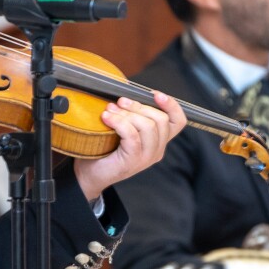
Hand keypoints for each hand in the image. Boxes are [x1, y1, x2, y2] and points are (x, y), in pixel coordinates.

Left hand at [73, 92, 187, 201]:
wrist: (91, 174)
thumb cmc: (105, 150)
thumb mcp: (124, 130)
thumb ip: (133, 116)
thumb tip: (127, 95)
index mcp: (159, 141)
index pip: (177, 122)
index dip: (171, 105)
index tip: (156, 94)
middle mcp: (157, 150)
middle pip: (160, 119)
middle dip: (139, 106)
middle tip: (120, 102)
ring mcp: (147, 157)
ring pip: (148, 126)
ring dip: (127, 113)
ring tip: (110, 111)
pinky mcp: (134, 160)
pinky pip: (132, 135)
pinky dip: (118, 122)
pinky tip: (106, 118)